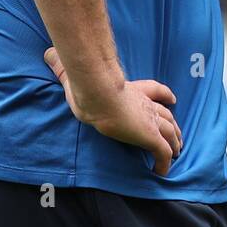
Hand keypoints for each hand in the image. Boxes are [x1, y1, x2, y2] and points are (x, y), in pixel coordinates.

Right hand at [45, 47, 181, 176]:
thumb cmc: (88, 86)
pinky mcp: (150, 136)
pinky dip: (164, 163)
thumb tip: (48, 54)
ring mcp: (150, 121)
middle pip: (167, 115)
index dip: (165, 95)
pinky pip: (162, 153)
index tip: (172, 99)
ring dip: (174, 143)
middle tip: (177, 135)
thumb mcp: (75, 76)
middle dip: (173, 125)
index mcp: (132, 91)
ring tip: (177, 152)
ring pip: (170, 133)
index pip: (154, 90)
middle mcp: (145, 105)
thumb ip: (63, 67)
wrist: (98, 94)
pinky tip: (161, 172)